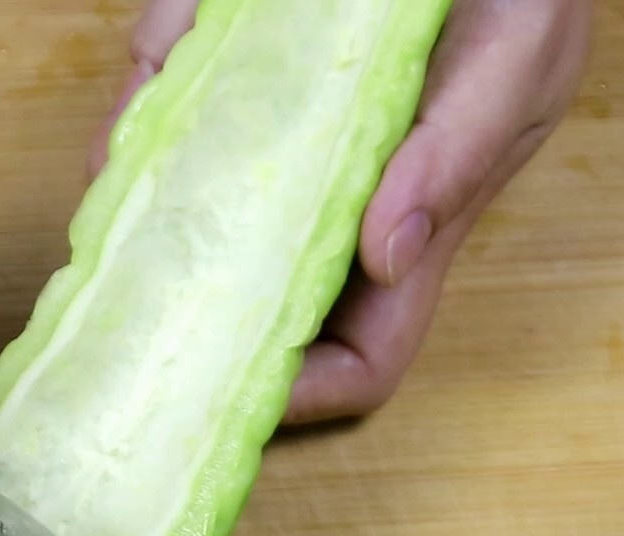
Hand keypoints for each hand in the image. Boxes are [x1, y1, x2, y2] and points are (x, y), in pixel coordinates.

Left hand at [90, 0, 591, 424]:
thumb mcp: (515, 59)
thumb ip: (456, 152)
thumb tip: (387, 259)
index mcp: (417, 215)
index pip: (361, 350)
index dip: (304, 391)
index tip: (230, 387)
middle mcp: (341, 190)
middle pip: (259, 297)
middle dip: (194, 320)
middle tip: (131, 327)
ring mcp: (287, 130)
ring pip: (196, 208)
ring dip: (145, 228)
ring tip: (109, 234)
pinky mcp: (237, 57)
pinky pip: (170, 108)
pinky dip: (137, 123)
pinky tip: (121, 137)